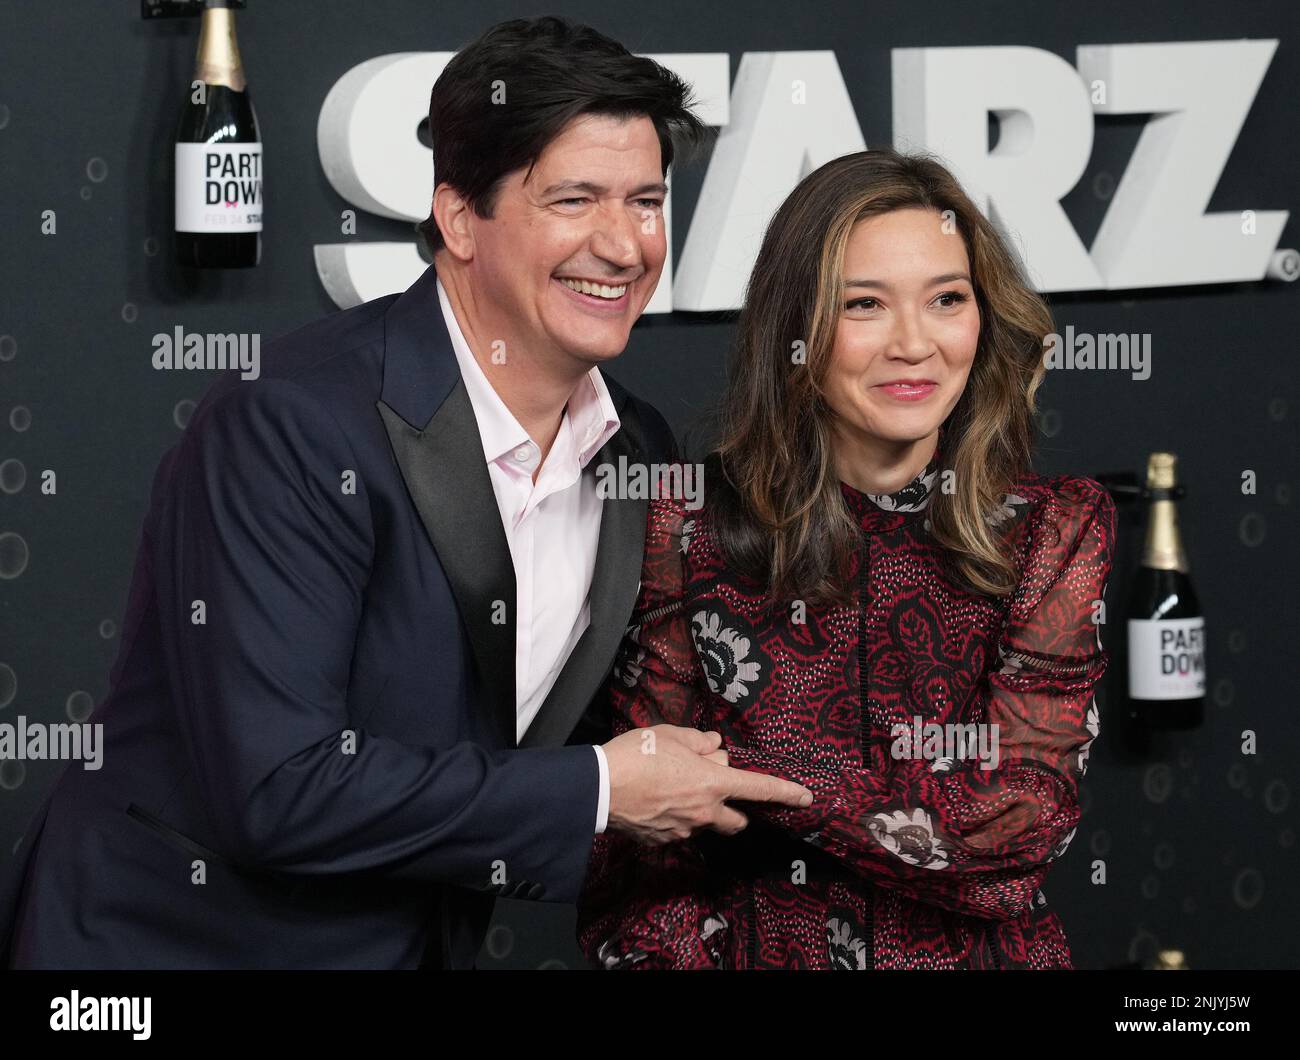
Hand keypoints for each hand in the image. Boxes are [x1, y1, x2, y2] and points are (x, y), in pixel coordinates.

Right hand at [601, 724, 812, 845]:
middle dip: (735, 809)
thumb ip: (700, 742)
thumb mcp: (672, 735)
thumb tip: (715, 747)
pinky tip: (657, 802)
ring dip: (703, 812)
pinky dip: (677, 818)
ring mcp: (684, 830)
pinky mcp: (664, 841)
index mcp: (712, 783)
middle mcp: (704, 812)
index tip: (806, 797)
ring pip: (707, 825)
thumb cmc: (636, 755)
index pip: (760, 789)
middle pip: (738, 820)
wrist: (598, 788)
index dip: (786, 792)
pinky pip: (681, 830)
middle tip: (714, 788)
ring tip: (676, 791)